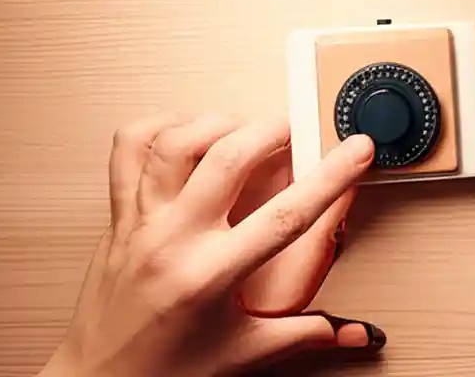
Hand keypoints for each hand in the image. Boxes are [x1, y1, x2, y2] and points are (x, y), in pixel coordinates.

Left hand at [40, 114, 381, 376]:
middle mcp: (173, 241)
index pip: (287, 215)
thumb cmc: (162, 372)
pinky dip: (159, 127)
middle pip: (228, 158)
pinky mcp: (118, 216)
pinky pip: (128, 149)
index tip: (356, 150)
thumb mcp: (244, 353)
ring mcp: (140, 223)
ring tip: (242, 128)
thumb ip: (305, 333)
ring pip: (174, 143)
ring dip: (216, 123)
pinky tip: (186, 133)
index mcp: (211, 277)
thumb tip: (355, 333)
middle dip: (272, 131)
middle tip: (296, 130)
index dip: (331, 176)